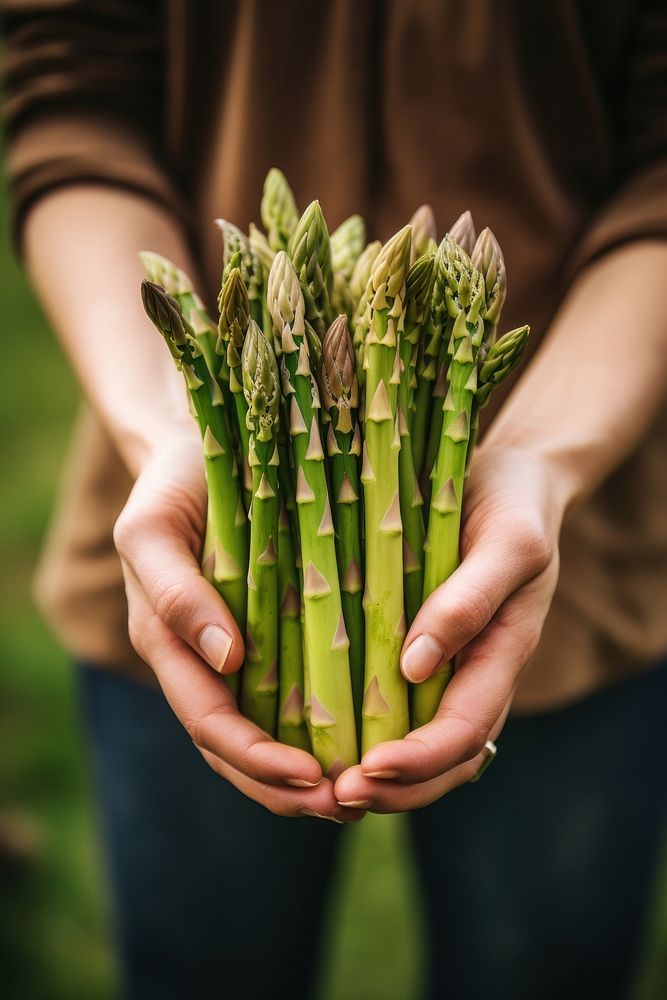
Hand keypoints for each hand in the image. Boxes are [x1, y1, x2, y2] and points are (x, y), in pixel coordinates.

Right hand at [114, 437, 362, 821]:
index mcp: (169, 643)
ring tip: (360, 792)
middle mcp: (202, 660)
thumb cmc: (174, 483)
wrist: (203, 445)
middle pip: (236, 750)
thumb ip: (174, 593)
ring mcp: (233, 652)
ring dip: (304, 775)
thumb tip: (226, 659)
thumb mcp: (153, 527)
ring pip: (265, 734)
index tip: (310, 777)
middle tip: (345, 804)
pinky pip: (290, 695)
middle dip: (285, 787)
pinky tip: (365, 738)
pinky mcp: (269, 634)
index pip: (210, 722)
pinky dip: (320, 728)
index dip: (255, 759)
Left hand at [334, 445, 563, 812]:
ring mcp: (450, 667)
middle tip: (334, 795)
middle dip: (394, 789)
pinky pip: (397, 709)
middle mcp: (475, 674)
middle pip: (443, 761)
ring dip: (379, 777)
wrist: (513, 479)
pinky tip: (318, 734)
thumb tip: (414, 668)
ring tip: (320, 784)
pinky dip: (365, 734)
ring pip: (420, 746)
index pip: (463, 732)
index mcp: (501, 655)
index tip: (367, 771)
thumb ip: (471, 601)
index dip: (419, 761)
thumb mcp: (509, 542)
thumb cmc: (515, 503)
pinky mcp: (421, 651)